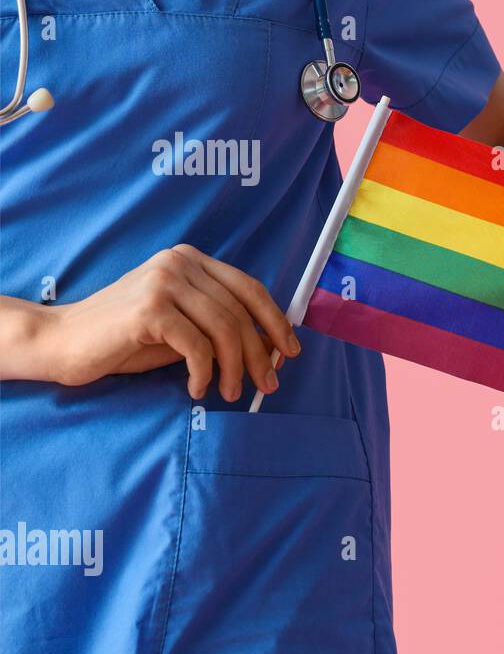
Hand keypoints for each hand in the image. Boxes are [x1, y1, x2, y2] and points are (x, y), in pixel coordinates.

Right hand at [42, 245, 298, 400]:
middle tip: (267, 385)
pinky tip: (197, 388)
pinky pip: (197, 346)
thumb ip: (217, 325)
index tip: (289, 351)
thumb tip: (268, 348)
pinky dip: (204, 373)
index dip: (275, 321)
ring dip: (234, 369)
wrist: (63, 341)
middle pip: (240, 312)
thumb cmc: (125, 338)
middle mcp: (179, 263)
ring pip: (224, 329)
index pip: (249, 287)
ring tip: (232, 393)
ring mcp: (163, 282)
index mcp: (190, 260)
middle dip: (259, 354)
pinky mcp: (150, 309)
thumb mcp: (181, 325)